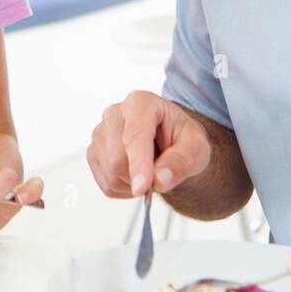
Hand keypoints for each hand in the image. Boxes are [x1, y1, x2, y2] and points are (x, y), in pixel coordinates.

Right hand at [87, 90, 210, 196]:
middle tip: (161, 175)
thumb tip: (159, 179)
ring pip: (110, 173)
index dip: (138, 165)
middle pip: (117, 158)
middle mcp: (114, 113)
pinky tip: (137, 176)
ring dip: (134, 183)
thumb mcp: (197, 149)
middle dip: (140, 177)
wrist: (171, 145)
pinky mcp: (94, 153)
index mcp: (141, 103)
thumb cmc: (183, 141)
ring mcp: (100, 133)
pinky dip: (125, 189)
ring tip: (150, 171)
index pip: (135, 137)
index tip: (142, 188)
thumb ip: (181, 162)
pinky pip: (106, 184)